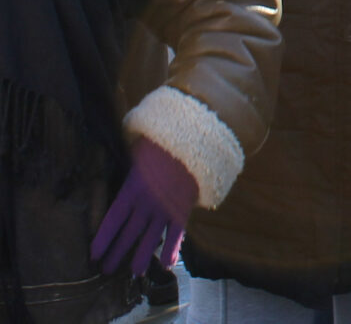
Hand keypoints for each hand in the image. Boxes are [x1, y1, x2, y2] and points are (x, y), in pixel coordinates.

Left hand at [91, 138, 198, 275]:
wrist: (192, 142)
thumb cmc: (161, 142)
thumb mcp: (138, 150)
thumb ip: (130, 165)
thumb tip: (117, 160)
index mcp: (131, 189)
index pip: (112, 219)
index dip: (103, 238)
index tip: (93, 254)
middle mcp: (146, 203)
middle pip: (128, 233)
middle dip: (117, 252)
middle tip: (106, 270)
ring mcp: (165, 207)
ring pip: (150, 237)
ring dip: (142, 256)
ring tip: (134, 274)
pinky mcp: (183, 208)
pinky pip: (177, 232)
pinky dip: (173, 248)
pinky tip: (167, 265)